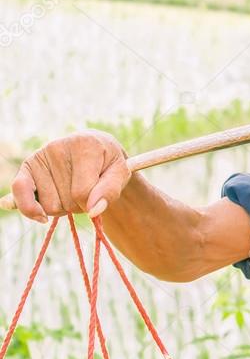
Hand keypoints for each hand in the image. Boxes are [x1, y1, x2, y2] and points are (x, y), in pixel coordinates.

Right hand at [11, 129, 130, 222]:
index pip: (82, 193)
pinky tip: (40, 214)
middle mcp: (59, 146)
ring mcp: (41, 155)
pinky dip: (28, 208)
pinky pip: (19, 191)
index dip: (92, 203)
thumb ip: (110, 191)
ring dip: (62, 206)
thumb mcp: (120, 174)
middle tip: (86, 188)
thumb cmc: (108, 164)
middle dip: (78, 204)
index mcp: (85, 145)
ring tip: (72, 188)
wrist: (96, 148)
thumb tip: (93, 211)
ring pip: (48, 207)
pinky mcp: (28, 166)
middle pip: (66, 202)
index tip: (99, 193)